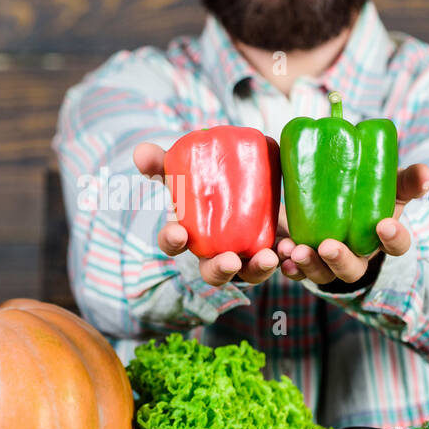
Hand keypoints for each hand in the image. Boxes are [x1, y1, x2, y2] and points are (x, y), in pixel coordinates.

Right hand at [134, 142, 280, 286]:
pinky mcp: (271, 254)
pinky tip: (289, 252)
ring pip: (247, 274)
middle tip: (230, 260)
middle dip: (219, 270)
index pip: (173, 243)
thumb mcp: (186, 168)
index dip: (172, 240)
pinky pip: (278, 263)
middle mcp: (214, 253)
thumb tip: (140, 153)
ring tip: (268, 258)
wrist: (251, 179)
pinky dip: (285, 261)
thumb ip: (163, 161)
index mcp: (189, 234)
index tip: (179, 233)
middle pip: (212, 272)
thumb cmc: (210, 180)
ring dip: (257, 270)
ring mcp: (244, 258)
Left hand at [275, 163, 428, 285]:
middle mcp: (356, 257)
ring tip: (295, 250)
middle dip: (340, 260)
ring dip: (309, 265)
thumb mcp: (387, 185)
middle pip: (352, 269)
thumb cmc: (365, 195)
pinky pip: (296, 271)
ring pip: (321, 274)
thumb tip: (426, 174)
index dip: (392, 238)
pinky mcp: (303, 262)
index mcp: (381, 239)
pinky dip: (288, 265)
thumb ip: (407, 180)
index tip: (384, 225)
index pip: (396, 246)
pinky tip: (281, 253)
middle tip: (328, 246)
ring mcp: (328, 264)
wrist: (327, 200)